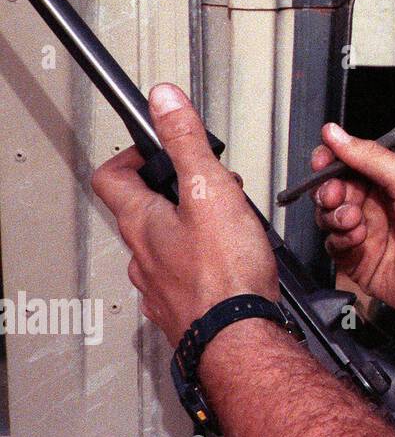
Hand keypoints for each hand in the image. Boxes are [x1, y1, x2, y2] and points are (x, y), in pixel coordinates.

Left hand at [91, 84, 278, 346]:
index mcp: (142, 221)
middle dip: (172, 193)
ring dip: (186, 230)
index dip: (131, 156)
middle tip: (204, 185)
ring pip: (162, 247)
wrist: (239, 336)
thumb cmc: (225, 272)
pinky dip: (198, 265)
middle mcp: (143, 255)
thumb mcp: (209, 190)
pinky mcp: (181, 309)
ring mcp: (159, 285)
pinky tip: (225, 265)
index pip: (112, 177)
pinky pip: (181, 278)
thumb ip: (186, 142)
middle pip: (141, 211)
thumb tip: (164, 100)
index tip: (154, 150)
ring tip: (222, 224)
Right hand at [311, 123, 394, 327]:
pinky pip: (335, 247)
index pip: (351, 163)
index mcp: (394, 180)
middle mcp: (380, 206)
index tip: (321, 159)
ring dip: (333, 214)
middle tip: (335, 193)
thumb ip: (371, 157)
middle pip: (335, 190)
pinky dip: (339, 239)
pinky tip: (357, 237)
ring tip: (352, 218)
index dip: (332, 160)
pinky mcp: (362, 263)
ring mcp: (370, 234)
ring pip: (330, 218)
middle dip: (329, 189)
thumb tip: (337, 133)